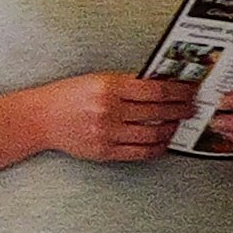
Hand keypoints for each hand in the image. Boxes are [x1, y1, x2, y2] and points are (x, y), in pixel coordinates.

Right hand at [21, 70, 198, 168]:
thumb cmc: (68, 96)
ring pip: (153, 134)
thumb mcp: (97, 79)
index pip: (156, 90)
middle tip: (191, 108)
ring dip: (171, 129)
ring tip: (177, 124)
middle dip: (181, 110)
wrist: (41, 118)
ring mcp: (108, 133)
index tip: (190, 91)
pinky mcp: (105, 151)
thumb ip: (127, 83)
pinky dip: (157, 148)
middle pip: (159, 112)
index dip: (179, 91)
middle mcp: (110, 110)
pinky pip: (140, 153)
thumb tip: (161, 86)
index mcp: (109, 86)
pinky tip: (163, 142)